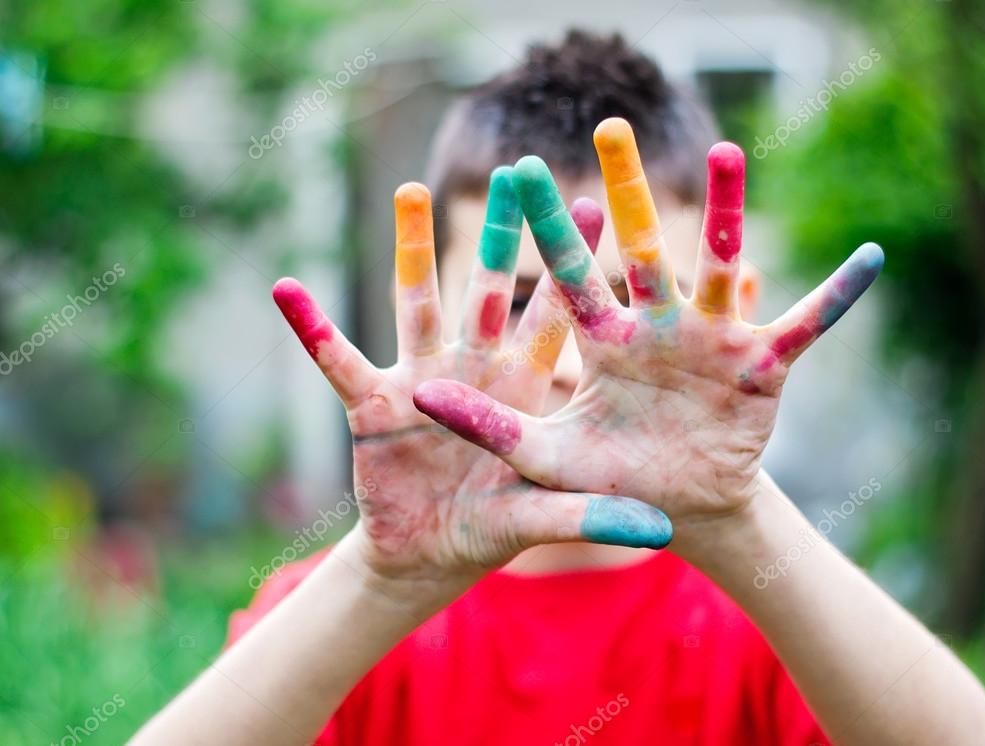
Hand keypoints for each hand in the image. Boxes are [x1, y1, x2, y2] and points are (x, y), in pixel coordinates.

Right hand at [273, 166, 669, 587]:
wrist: (428, 554)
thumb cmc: (491, 527)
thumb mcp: (540, 517)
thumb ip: (590, 517)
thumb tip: (660, 530)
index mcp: (520, 388)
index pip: (553, 316)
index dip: (572, 265)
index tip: (594, 206)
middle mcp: (474, 370)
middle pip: (490, 291)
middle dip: (503, 235)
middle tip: (516, 172)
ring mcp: (421, 381)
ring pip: (419, 304)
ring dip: (415, 250)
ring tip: (411, 191)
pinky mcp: (372, 404)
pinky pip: (339, 360)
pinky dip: (313, 328)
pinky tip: (287, 290)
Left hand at [412, 118, 881, 557]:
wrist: (667, 511)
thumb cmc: (603, 480)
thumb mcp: (541, 457)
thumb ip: (484, 427)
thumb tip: (415, 395)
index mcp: (604, 343)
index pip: (571, 277)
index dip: (549, 230)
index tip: (524, 171)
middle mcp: (655, 328)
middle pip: (638, 249)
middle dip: (625, 192)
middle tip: (611, 126)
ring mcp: (708, 341)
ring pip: (716, 266)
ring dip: (724, 214)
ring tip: (728, 151)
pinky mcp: (758, 368)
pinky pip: (804, 326)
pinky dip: (835, 298)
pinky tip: (870, 260)